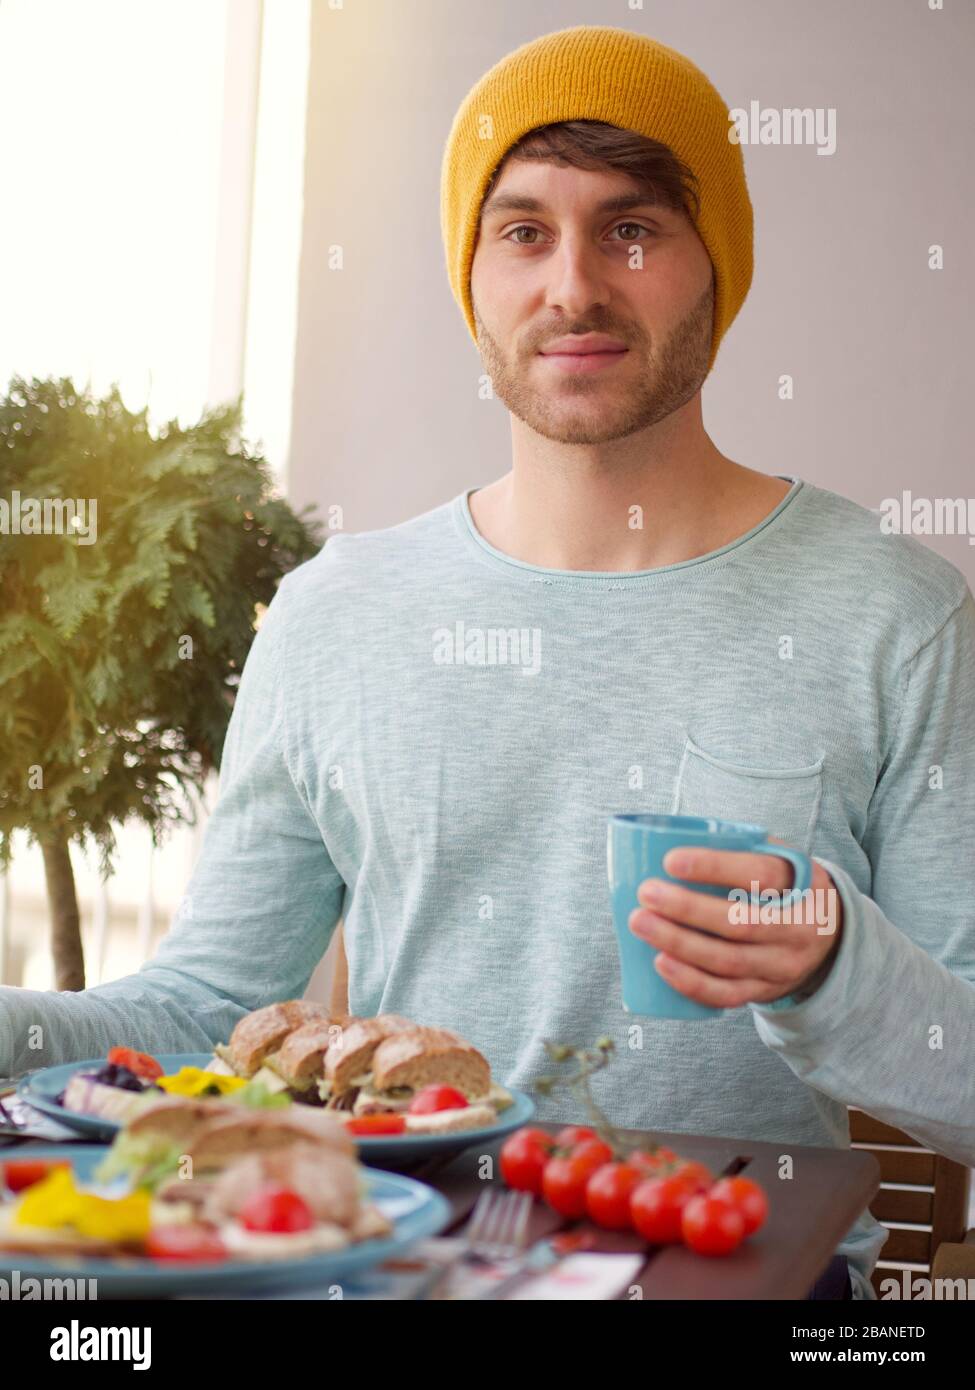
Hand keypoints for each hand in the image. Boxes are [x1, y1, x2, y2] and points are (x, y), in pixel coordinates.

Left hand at [628, 841, 843, 1007]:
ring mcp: (782, 965)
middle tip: (646, 892)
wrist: (832, 938)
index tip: (671, 860)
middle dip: (687, 909)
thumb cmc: (787, 888)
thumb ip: (743, 849)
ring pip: (728, 961)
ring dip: (679, 944)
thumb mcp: (782, 860)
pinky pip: (726, 994)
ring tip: (641, 923)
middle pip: (740, 923)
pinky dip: (691, 982)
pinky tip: (661, 963)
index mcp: (802, 886)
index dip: (715, 867)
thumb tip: (673, 837)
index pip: (761, 874)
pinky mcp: (765, 991)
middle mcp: (797, 929)